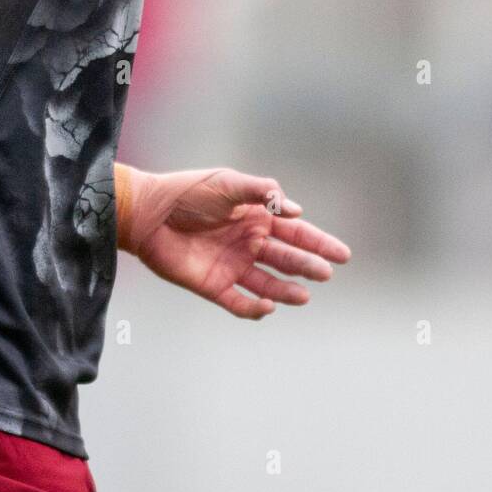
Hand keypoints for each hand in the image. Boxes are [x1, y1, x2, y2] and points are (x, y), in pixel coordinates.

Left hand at [123, 167, 349, 319]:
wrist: (148, 213)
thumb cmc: (189, 193)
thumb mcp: (228, 183)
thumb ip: (262, 192)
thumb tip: (295, 210)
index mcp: (256, 218)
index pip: (296, 233)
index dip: (319, 243)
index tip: (342, 255)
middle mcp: (248, 243)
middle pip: (287, 259)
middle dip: (308, 266)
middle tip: (326, 273)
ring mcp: (232, 266)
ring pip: (268, 284)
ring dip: (287, 291)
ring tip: (305, 296)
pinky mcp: (213, 286)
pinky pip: (239, 303)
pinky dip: (255, 308)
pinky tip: (267, 306)